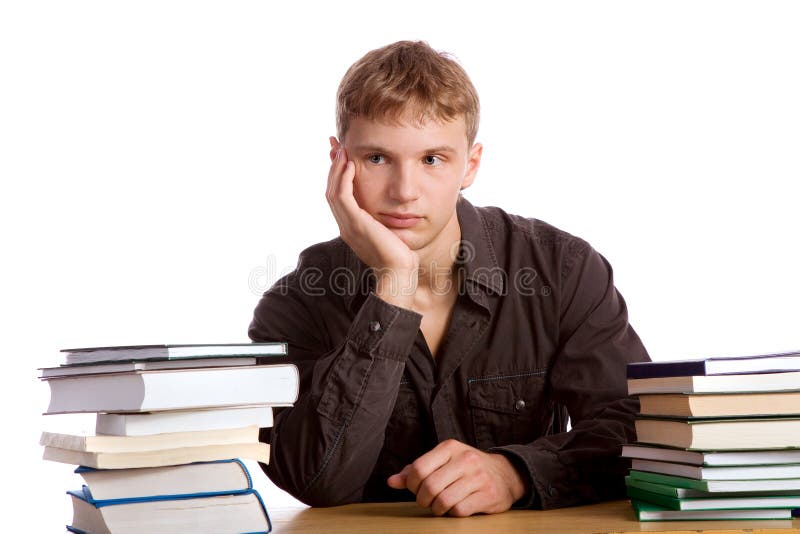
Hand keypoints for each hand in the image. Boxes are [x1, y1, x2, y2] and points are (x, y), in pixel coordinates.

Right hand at [325, 137, 417, 307]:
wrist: (399, 275)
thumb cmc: (400, 256)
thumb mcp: (389, 233)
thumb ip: (384, 220)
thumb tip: (391, 208)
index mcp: (351, 227)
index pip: (338, 196)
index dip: (338, 175)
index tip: (341, 155)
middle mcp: (345, 226)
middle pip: (331, 190)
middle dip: (333, 166)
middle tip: (336, 145)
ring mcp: (348, 226)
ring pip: (333, 191)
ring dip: (337, 168)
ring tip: (342, 150)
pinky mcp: (356, 224)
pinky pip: (343, 197)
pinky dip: (344, 179)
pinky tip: (350, 164)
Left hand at [386, 439, 528, 516]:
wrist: (506, 474)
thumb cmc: (467, 468)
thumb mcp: (443, 461)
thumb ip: (416, 470)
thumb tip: (391, 481)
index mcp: (450, 447)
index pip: (418, 468)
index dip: (411, 484)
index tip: (416, 488)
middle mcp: (465, 459)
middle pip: (430, 487)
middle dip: (423, 500)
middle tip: (427, 501)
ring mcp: (478, 477)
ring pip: (443, 501)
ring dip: (437, 509)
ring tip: (441, 505)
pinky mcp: (488, 495)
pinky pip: (460, 511)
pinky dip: (453, 513)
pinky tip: (457, 507)